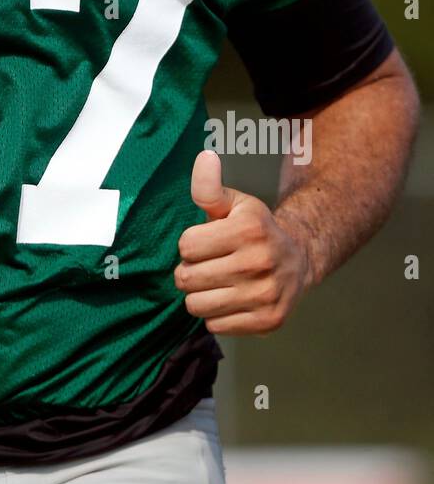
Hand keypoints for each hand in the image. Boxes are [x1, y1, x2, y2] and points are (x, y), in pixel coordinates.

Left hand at [174, 150, 309, 334]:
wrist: (298, 260)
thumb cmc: (255, 230)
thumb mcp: (235, 204)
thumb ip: (210, 186)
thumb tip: (205, 157)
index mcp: (248, 229)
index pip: (185, 246)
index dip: (190, 244)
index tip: (205, 242)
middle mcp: (259, 262)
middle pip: (187, 278)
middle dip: (190, 271)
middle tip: (207, 265)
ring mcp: (265, 295)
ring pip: (197, 306)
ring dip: (200, 296)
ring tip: (216, 283)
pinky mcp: (267, 322)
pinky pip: (215, 325)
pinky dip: (217, 315)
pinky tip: (232, 299)